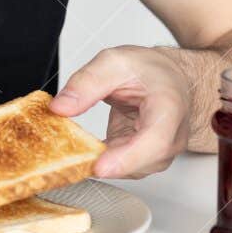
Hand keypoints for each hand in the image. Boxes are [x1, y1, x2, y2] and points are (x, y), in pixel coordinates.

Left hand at [50, 46, 193, 177]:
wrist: (167, 79)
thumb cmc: (149, 70)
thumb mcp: (114, 61)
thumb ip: (87, 82)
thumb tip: (61, 107)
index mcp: (168, 107)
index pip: (156, 141)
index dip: (128, 158)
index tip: (100, 166)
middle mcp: (171, 136)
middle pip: (143, 163)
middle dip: (106, 164)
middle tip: (73, 157)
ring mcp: (160, 152)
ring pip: (130, 171)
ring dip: (102, 162)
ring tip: (78, 145)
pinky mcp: (144, 160)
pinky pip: (122, 168)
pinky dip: (102, 161)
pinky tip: (86, 150)